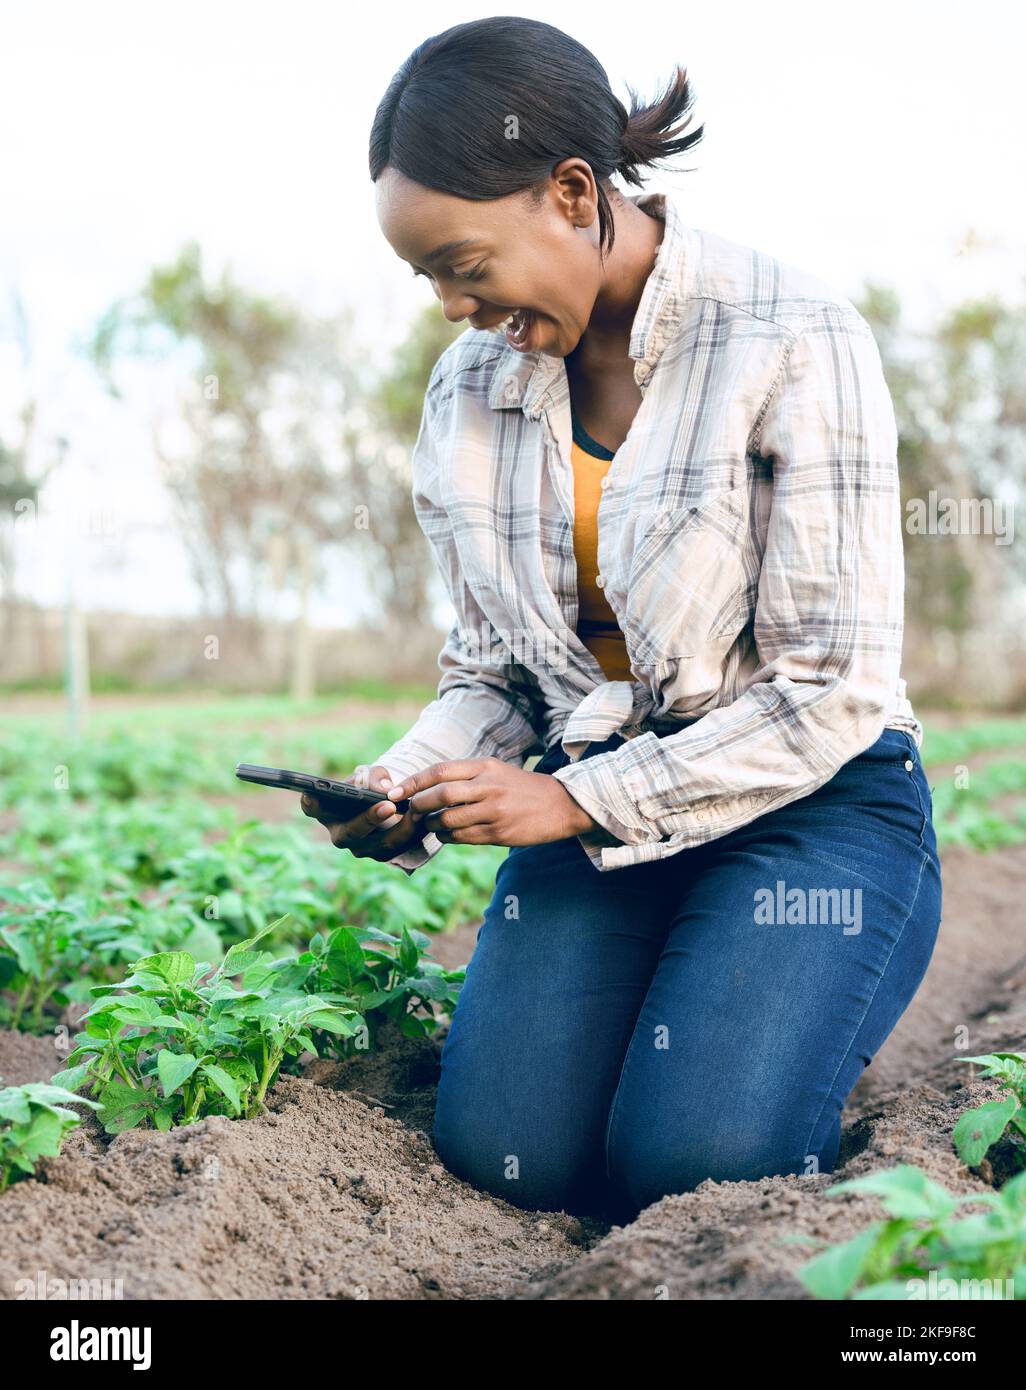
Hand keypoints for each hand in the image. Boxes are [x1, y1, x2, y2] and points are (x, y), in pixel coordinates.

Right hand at [300, 763, 427, 860]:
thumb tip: (385, 789)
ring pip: (378, 845)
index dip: (311, 801)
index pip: (311, 805)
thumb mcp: (371, 774)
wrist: (387, 802)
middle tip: (389, 806)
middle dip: (369, 820)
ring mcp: (359, 847)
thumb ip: (375, 778)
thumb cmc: (370, 785)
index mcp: (326, 809)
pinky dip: (412, 836)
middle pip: (349, 833)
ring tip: (415, 813)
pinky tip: (424, 821)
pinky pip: (397, 850)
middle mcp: (339, 832)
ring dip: (399, 830)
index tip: (313, 793)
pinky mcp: (380, 854)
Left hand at [384, 757, 597, 846]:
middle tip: (411, 811)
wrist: (561, 805)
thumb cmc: (522, 788)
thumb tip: (429, 789)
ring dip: (433, 825)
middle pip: (440, 795)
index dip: (413, 782)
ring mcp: (494, 811)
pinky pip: (462, 838)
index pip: (440, 771)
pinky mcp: (499, 833)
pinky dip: (448, 838)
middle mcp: (488, 787)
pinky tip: (448, 835)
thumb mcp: (496, 771)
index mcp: (485, 767)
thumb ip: (466, 777)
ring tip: (431, 825)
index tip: (395, 792)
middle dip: (419, 805)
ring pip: (448, 820)